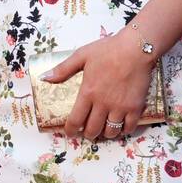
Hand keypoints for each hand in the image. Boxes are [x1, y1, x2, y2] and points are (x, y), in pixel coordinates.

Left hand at [41, 31, 156, 140]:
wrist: (136, 48)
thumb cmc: (109, 50)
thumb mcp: (82, 55)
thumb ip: (63, 68)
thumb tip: (45, 77)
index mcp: (88, 92)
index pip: (75, 120)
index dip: (71, 130)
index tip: (70, 132)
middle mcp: (103, 103)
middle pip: (93, 130)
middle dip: (88, 133)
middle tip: (87, 130)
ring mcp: (120, 107)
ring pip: (110, 132)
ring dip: (105, 134)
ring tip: (104, 129)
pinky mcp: (135, 107)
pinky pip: (129, 128)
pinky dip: (124, 131)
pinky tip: (121, 126)